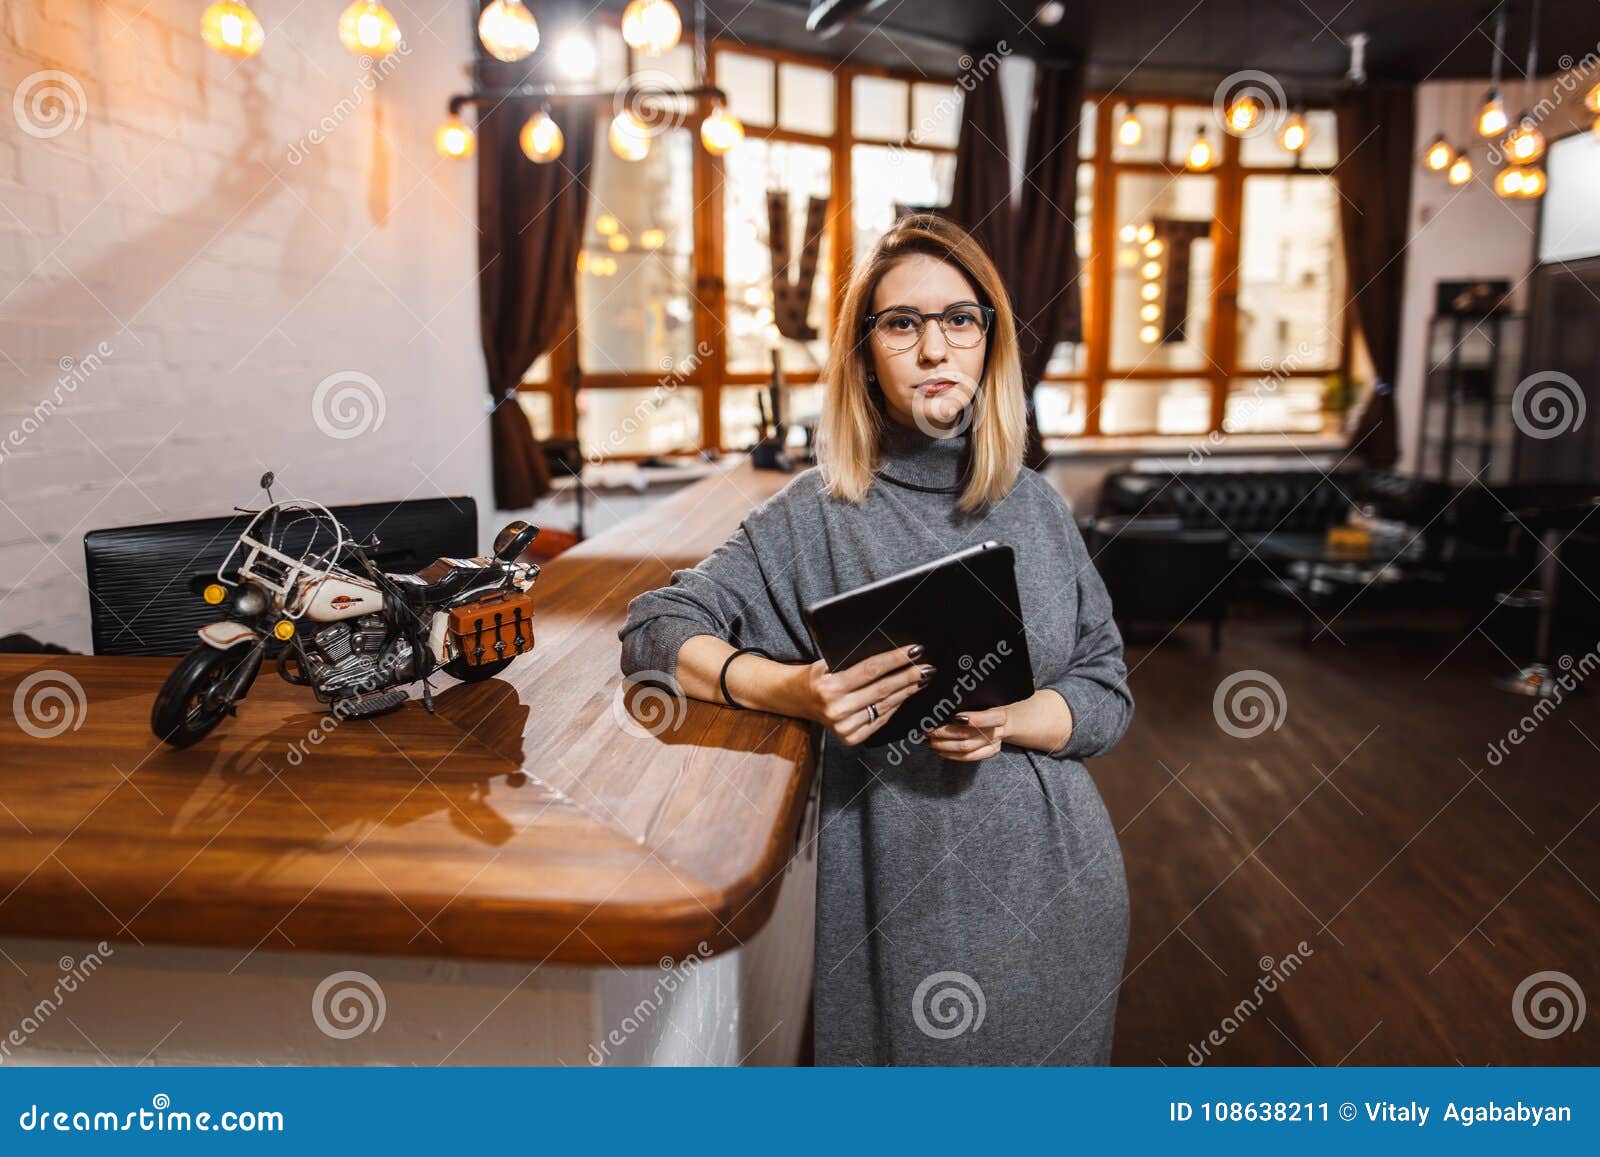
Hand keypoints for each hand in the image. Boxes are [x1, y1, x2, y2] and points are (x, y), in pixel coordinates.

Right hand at [799, 643, 931, 746]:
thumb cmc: (815, 675)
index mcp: (830, 687)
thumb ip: (852, 661)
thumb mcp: (826, 662)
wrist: (795, 699)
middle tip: (927, 668)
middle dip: (909, 677)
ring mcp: (844, 727)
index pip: (871, 670)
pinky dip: (894, 707)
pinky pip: (880, 721)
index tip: (915, 651)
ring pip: (884, 706)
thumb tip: (891, 655)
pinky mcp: (850, 738)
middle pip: (883, 689)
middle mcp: (837, 709)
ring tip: (921, 680)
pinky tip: (904, 696)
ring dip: (906, 692)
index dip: (896, 659)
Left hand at [927, 705, 1007, 761]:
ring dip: (944, 745)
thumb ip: (969, 702)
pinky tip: (940, 750)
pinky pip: (968, 757)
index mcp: (999, 715)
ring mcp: (994, 744)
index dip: (973, 719)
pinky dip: (951, 754)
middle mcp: (998, 731)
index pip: (988, 719)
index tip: (954, 716)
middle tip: (929, 729)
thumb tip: (944, 704)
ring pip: (966, 748)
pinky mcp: (989, 753)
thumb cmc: (989, 706)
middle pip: (970, 735)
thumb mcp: (984, 700)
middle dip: (945, 733)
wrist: (1005, 721)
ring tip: (930, 740)